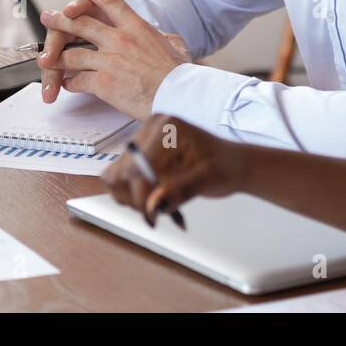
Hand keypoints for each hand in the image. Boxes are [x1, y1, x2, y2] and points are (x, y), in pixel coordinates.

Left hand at [36, 0, 188, 118]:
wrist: (178, 95)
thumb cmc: (180, 76)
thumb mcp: (176, 48)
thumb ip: (167, 39)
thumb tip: (167, 38)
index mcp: (137, 28)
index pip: (110, 2)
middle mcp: (120, 39)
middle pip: (81, 24)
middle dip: (60, 20)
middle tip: (48, 16)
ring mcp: (110, 60)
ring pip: (73, 54)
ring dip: (57, 56)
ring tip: (46, 58)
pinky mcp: (104, 82)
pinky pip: (78, 80)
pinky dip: (70, 83)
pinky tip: (67, 85)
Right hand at [101, 115, 249, 224]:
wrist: (231, 163)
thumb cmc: (224, 166)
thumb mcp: (207, 180)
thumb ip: (179, 191)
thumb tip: (153, 205)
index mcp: (166, 128)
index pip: (138, 165)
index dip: (141, 195)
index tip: (153, 217)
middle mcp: (148, 130)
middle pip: (121, 172)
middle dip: (136, 198)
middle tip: (157, 214)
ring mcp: (141, 141)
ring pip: (115, 176)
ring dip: (131, 197)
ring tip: (156, 205)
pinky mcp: (138, 155)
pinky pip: (119, 179)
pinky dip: (131, 195)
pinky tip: (152, 199)